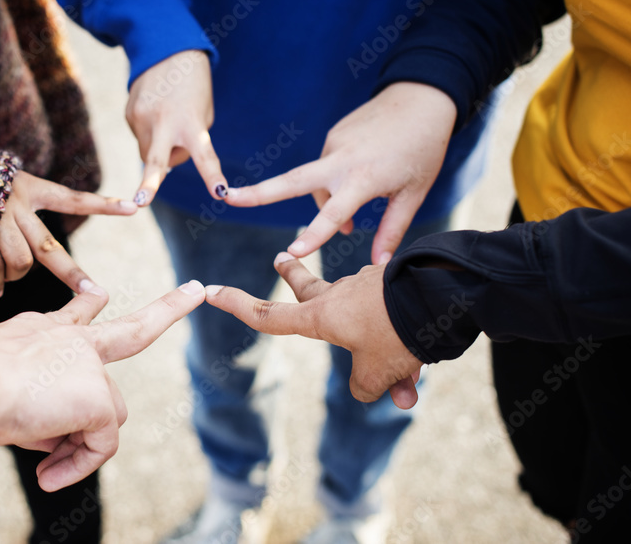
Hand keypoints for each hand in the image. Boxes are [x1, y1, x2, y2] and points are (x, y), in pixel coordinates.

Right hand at [0, 171, 136, 297]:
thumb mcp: (9, 186)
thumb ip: (26, 215)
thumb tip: (29, 261)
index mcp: (32, 189)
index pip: (73, 199)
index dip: (103, 205)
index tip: (134, 207)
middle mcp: (18, 205)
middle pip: (50, 248)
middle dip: (72, 274)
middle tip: (94, 293)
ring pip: (20, 263)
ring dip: (15, 275)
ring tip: (8, 276)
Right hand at [0, 280, 205, 490]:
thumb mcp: (4, 386)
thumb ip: (40, 402)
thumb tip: (59, 435)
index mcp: (44, 332)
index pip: (77, 313)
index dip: (89, 302)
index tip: (102, 291)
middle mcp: (73, 340)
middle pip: (132, 333)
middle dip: (168, 309)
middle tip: (196, 290)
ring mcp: (91, 366)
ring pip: (108, 415)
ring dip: (78, 444)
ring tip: (45, 463)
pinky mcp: (98, 399)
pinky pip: (99, 444)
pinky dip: (78, 464)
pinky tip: (50, 475)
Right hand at [126, 50, 227, 205]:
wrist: (167, 51)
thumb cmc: (194, 90)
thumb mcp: (203, 114)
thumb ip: (190, 142)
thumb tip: (163, 167)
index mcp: (191, 122)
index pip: (206, 154)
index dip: (213, 175)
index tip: (220, 193)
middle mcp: (164, 121)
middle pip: (156, 160)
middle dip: (148, 184)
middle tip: (141, 203)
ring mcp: (142, 118)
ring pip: (149, 156)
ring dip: (160, 151)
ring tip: (168, 124)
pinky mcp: (129, 115)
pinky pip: (141, 138)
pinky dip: (151, 134)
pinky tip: (157, 113)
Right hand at [204, 254, 421, 408]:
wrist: (440, 295)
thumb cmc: (398, 332)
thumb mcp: (378, 372)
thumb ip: (365, 386)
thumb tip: (372, 390)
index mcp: (321, 316)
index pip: (269, 315)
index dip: (238, 307)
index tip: (211, 291)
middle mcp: (338, 297)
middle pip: (307, 288)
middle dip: (292, 275)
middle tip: (281, 261)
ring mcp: (367, 286)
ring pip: (367, 322)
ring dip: (385, 352)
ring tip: (410, 381)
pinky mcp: (394, 284)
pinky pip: (395, 320)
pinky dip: (408, 342)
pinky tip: (428, 352)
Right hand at [227, 82, 455, 263]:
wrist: (422, 97)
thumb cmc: (424, 149)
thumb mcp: (413, 193)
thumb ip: (392, 229)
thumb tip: (378, 264)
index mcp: (363, 177)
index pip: (334, 213)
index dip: (314, 235)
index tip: (293, 252)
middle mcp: (341, 160)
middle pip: (291, 181)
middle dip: (257, 192)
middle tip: (226, 197)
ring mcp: (333, 145)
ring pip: (317, 184)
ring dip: (327, 202)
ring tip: (357, 214)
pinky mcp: (333, 135)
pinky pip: (327, 167)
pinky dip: (336, 181)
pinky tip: (362, 174)